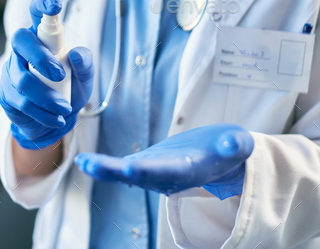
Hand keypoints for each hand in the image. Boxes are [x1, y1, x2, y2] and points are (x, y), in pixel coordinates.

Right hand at [0, 0, 94, 149]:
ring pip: (22, 79)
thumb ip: (85, 64)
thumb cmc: (69, 89)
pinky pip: (22, 102)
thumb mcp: (85, 78)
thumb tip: (75, 53)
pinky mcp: (6, 94)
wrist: (54, 120)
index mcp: (42, 37)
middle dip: (40, 58)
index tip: (55, 6)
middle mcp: (23, 49)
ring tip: (64, 107)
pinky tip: (56, 118)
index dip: (42, 5)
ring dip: (47, 96)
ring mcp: (11, 71)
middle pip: (20, 40)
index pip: (37, 12)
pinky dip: (43, 113)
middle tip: (60, 75)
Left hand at [75, 123, 253, 199]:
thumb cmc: (227, 148)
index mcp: (189, 169)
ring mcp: (153, 173)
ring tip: (83, 162)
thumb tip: (234, 143)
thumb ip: (236, 145)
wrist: (217, 158)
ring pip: (125, 174)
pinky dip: (102, 166)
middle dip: (116, 171)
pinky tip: (82, 161)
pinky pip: (120, 168)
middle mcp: (167, 176)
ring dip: (103, 170)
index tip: (129, 167)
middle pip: (139, 175)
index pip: (167, 171)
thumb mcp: (237, 144)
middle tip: (92, 165)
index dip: (149, 170)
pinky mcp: (144, 166)